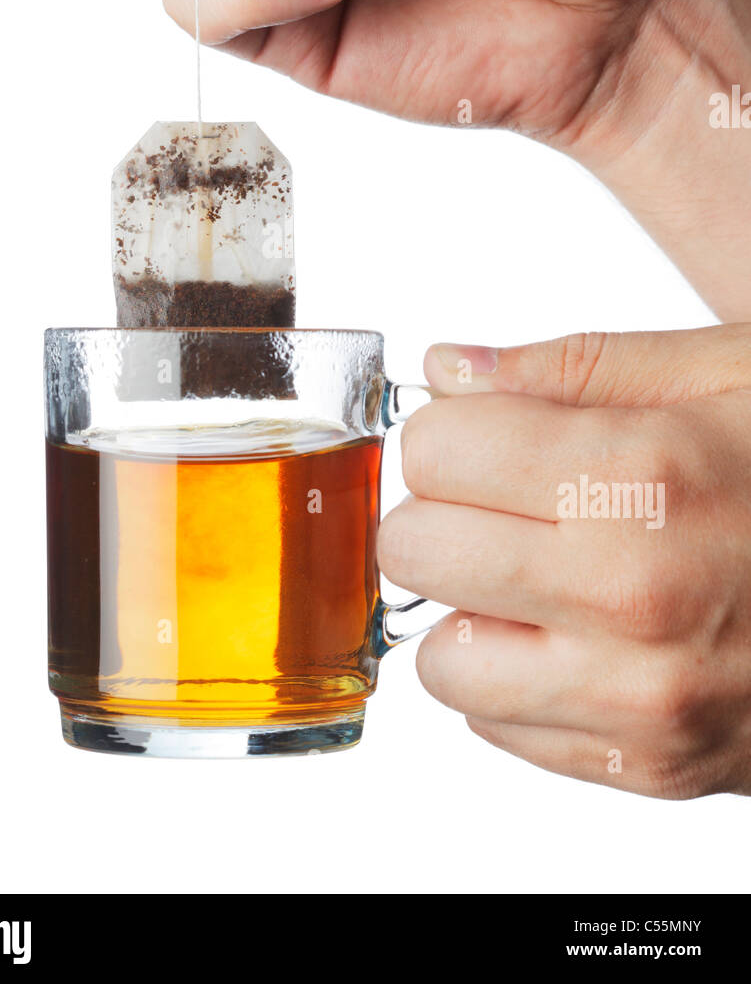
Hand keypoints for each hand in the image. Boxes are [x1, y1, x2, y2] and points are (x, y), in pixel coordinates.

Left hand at [379, 325, 750, 797]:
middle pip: (415, 549)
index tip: (494, 435)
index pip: (434, 448)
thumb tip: (448, 368)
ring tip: (546, 573)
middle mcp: (635, 598)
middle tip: (512, 501)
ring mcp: (641, 699)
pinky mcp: (647, 766)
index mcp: (646, 477)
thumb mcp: (726, 374)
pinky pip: (496, 726)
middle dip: (447, 512)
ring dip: (473, 608)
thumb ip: (571, 367)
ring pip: (440, 657)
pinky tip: (587, 633)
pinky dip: (517, 677)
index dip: (455, 432)